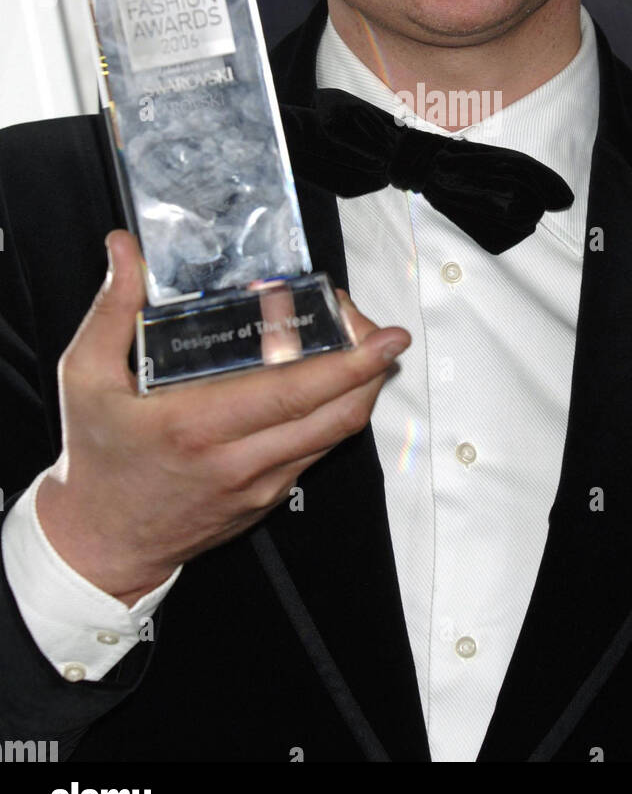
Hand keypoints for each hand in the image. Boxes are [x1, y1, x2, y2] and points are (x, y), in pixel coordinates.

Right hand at [37, 230, 410, 605]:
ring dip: (360, 391)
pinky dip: (335, 416)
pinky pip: (317, 451)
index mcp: (196, 425)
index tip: (384, 337)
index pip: (294, 392)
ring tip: (364, 350)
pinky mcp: (268, 498)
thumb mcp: (86, 378)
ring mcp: (260, 484)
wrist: (103, 544)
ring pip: (336, 435)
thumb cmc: (97, 459)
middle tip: (384, 334)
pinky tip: (331, 385)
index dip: (349, 363)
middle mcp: (238, 459)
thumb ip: (112, 307)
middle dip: (372, 370)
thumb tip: (125, 250)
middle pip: (336, 415)